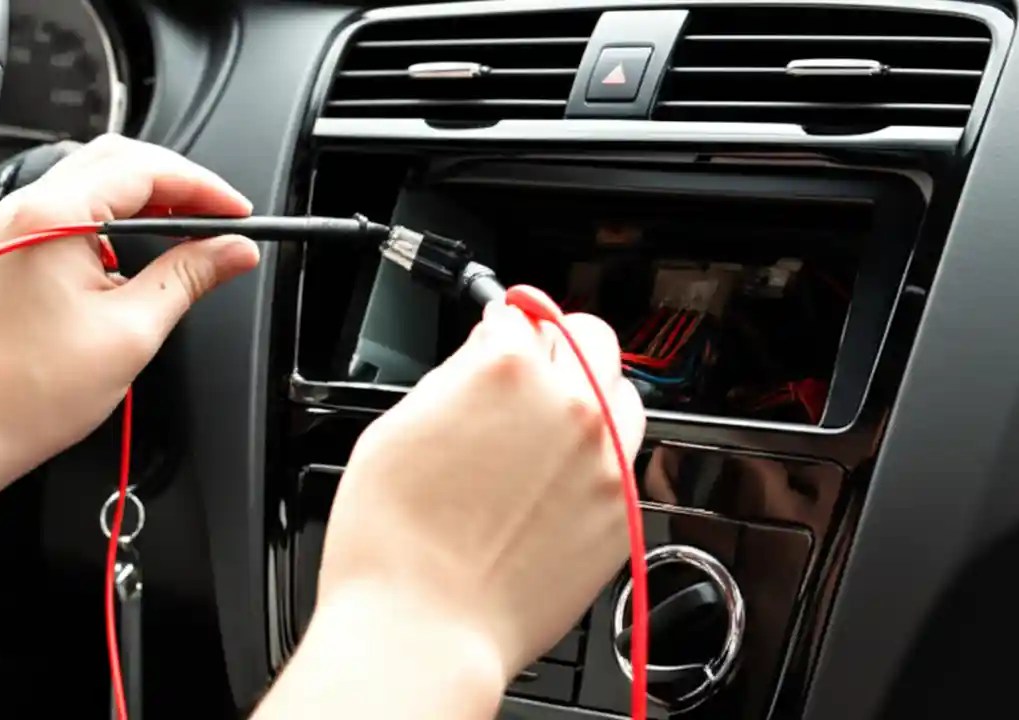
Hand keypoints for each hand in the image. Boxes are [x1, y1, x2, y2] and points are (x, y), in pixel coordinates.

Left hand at [0, 134, 258, 523]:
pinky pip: (69, 209)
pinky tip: (142, 248)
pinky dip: (115, 216)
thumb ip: (189, 277)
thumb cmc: (30, 392)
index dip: (203, 185)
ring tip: (189, 231)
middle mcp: (24, 213)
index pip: (144, 169)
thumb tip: (233, 250)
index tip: (238, 213)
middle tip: (221, 218)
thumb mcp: (133, 331)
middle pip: (117, 161)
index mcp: (52, 221)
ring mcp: (9, 229)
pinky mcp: (7, 251)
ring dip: (147, 197)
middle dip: (178, 183)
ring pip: (92, 180)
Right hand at [315, 302, 644, 682]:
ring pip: (621, 396)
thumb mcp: (396, 425)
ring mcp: (605, 459)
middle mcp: (570, 405)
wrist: (425, 628)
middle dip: (558, 345)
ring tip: (550, 428)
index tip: (497, 339)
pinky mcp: (622, 511)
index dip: (501, 329)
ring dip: (591, 398)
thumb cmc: (395, 540)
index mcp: (507, 369)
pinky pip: (623, 462)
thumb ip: (456, 374)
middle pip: (590, 338)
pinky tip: (554, 486)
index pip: (522, 315)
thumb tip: (485, 350)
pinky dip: (597, 461)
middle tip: (531, 370)